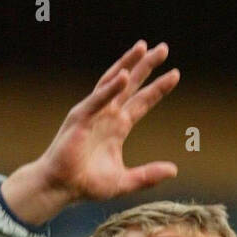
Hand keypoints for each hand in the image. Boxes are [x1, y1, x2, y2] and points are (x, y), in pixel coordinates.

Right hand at [1, 41, 179, 225]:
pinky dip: (109, 88)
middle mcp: (107, 115)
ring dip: (128, 64)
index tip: (175, 74)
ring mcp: (93, 113)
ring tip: (143, 47)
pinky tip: (124, 75)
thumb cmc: (87, 184)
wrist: (61, 188)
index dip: (158, 88)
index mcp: (118, 127)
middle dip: (146, 65)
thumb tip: (174, 170)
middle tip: (163, 48)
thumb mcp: (124, 181)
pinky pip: (97, 99)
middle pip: (131, 84)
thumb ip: (148, 175)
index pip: (142, 101)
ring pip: (113, 82)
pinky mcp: (79, 118)